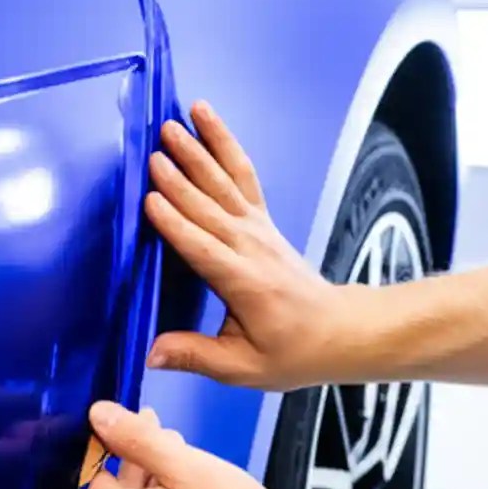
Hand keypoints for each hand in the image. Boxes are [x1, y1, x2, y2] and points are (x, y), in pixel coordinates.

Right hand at [143, 101, 376, 390]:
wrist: (338, 331)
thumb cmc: (289, 353)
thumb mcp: (241, 368)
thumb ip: (194, 356)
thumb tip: (149, 354)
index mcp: (242, 283)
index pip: (203, 248)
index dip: (176, 225)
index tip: (150, 201)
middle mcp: (250, 247)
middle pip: (209, 206)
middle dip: (180, 178)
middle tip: (154, 152)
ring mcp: (258, 228)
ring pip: (225, 181)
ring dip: (199, 150)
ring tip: (174, 123)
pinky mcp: (261, 219)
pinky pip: (241, 174)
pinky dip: (224, 145)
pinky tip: (206, 120)